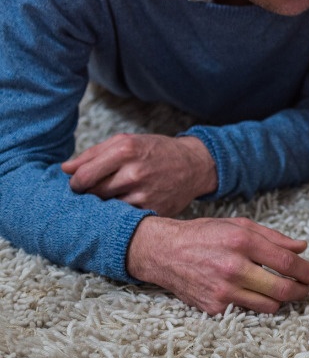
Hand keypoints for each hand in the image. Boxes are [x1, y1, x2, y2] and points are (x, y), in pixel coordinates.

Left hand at [62, 134, 216, 216]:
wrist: (194, 165)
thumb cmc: (156, 151)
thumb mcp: (127, 141)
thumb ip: (93, 154)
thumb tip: (64, 169)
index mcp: (125, 150)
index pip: (83, 176)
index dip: (75, 183)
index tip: (78, 184)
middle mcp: (134, 172)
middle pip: (93, 193)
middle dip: (89, 194)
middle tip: (96, 190)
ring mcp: (144, 193)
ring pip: (107, 207)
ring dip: (105, 204)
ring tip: (114, 196)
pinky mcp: (152, 209)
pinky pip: (124, 216)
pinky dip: (121, 212)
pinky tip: (126, 204)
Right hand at [127, 216, 308, 314]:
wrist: (163, 252)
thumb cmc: (205, 235)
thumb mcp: (239, 226)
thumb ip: (274, 238)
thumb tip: (302, 248)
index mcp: (242, 242)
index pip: (287, 264)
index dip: (308, 272)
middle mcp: (233, 268)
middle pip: (282, 289)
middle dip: (302, 291)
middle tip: (308, 289)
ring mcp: (222, 291)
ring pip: (268, 306)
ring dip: (282, 301)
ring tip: (284, 291)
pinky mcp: (213, 307)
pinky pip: (246, 311)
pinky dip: (255, 304)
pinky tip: (255, 294)